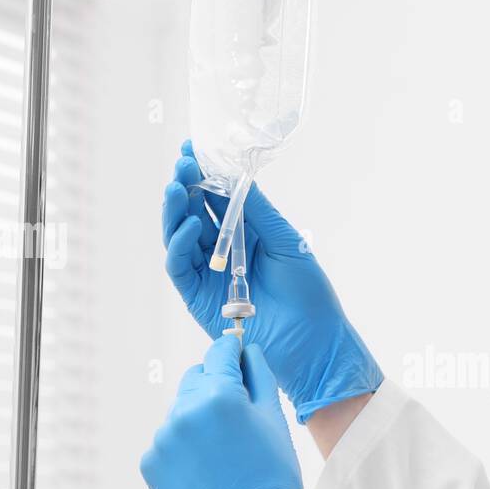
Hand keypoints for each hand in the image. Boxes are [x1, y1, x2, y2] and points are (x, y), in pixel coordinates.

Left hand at [139, 335, 306, 488]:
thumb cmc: (271, 479)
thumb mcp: (274, 421)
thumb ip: (259, 376)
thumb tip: (246, 350)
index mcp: (219, 396)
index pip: (221, 352)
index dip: (234, 352)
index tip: (239, 356)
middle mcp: (184, 411)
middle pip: (197, 377)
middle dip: (215, 388)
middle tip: (236, 421)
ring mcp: (163, 438)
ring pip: (181, 409)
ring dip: (198, 419)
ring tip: (222, 451)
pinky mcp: (150, 462)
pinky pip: (168, 440)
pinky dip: (184, 447)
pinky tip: (205, 468)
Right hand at [161, 140, 383, 422]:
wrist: (313, 342)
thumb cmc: (309, 293)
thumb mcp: (284, 240)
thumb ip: (256, 210)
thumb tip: (233, 175)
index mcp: (246, 233)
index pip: (216, 197)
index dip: (204, 173)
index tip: (193, 146)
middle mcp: (222, 250)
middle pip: (192, 212)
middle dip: (185, 185)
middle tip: (183, 163)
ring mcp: (207, 273)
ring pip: (178, 236)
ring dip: (176, 209)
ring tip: (178, 186)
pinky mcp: (197, 297)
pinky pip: (179, 265)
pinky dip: (180, 243)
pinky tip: (190, 225)